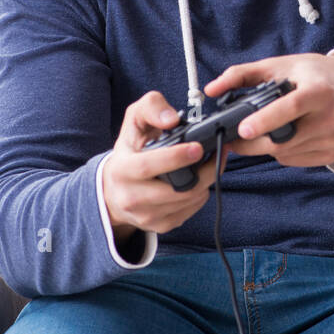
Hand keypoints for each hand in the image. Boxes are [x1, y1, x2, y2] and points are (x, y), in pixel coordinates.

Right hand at [102, 89, 230, 236]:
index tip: (198, 148)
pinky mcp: (159, 225)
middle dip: (204, 172)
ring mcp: (145, 216)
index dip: (175, 158)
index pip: (148, 167)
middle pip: (177, 190)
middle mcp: (131, 197)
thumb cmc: (129, 150)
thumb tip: (172, 120)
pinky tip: (199, 180)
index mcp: (122, 170)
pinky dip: (201, 194)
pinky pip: (190, 210)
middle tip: (219, 152)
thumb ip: (151, 108)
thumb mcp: (134, 121)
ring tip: (211, 162)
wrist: (114, 188)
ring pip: (188, 201)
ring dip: (206, 181)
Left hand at [204, 53, 333, 167]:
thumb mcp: (281, 65)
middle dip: (253, 142)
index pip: (291, 108)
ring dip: (266, 146)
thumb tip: (211, 89)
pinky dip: (282, 152)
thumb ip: (243, 75)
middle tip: (236, 136)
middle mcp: (329, 117)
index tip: (243, 129)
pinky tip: (285, 136)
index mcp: (318, 90)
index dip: (266, 120)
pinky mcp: (332, 153)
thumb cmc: (314, 74)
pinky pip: (294, 160)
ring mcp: (332, 138)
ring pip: (284, 153)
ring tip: (266, 129)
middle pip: (283, 139)